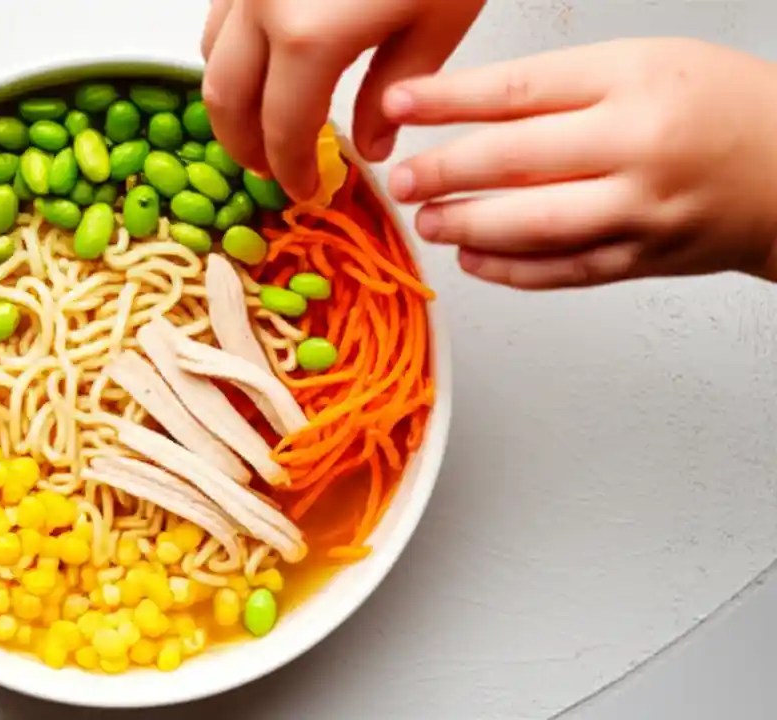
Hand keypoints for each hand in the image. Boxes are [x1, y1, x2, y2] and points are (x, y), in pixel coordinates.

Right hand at [200, 0, 484, 200]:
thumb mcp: (438, 17)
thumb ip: (396, 89)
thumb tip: (371, 144)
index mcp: (308, 35)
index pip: (281, 131)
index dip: (290, 171)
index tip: (307, 191)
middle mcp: (259, 5)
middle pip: (225, 101)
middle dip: (245, 147)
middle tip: (274, 169)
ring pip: (211, 55)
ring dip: (232, 99)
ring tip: (266, 120)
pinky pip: (220, 13)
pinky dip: (234, 51)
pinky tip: (267, 60)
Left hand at [384, 38, 776, 289]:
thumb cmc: (718, 107)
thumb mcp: (643, 65)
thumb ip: (560, 90)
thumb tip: (465, 113)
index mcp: (633, 81)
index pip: (516, 92)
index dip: (446, 101)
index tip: (399, 105)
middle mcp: (637, 146)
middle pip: (513, 160)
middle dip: (442, 172)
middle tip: (402, 180)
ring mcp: (641, 210)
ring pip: (533, 225)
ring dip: (468, 227)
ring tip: (428, 222)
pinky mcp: (644, 258)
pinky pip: (563, 271)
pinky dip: (510, 270)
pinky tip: (473, 262)